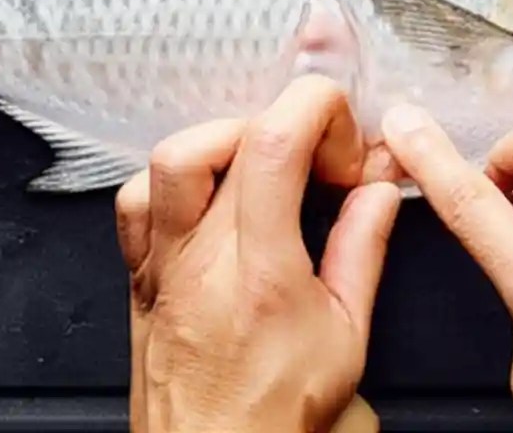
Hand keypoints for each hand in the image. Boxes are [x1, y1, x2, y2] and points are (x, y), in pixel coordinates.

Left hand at [115, 75, 401, 432]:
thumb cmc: (273, 420)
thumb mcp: (345, 340)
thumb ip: (360, 253)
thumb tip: (376, 193)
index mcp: (261, 272)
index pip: (273, 143)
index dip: (314, 111)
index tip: (343, 135)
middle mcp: (201, 258)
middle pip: (223, 139)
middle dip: (283, 124)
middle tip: (315, 158)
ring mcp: (161, 265)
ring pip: (168, 161)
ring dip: (223, 144)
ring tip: (263, 172)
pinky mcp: (140, 277)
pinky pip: (135, 202)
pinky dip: (174, 182)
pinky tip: (209, 200)